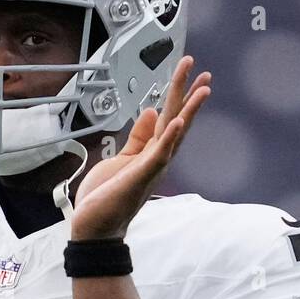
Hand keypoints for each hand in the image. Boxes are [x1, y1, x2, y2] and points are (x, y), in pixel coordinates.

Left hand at [70, 56, 211, 240]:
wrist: (95, 227)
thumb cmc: (108, 196)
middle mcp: (157, 158)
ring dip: (189, 112)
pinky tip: (177, 122)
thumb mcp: (122, 157)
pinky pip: (158, 155)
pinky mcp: (140, 177)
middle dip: (189, 95)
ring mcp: (151, 168)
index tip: (192, 73)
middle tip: (204, 72)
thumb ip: (138, 137)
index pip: (170, 117)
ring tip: (203, 90)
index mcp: (152, 151)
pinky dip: (169, 138)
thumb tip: (149, 112)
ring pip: (174, 134)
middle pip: (177, 120)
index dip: (180, 95)